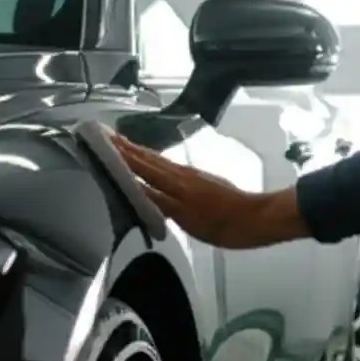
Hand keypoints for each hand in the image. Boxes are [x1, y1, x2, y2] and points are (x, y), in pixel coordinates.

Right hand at [111, 134, 311, 249]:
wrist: (257, 219)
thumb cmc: (224, 225)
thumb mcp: (188, 220)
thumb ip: (160, 203)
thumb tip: (135, 188)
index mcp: (175, 184)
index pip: (141, 166)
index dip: (121, 155)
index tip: (102, 141)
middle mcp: (180, 175)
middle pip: (148, 159)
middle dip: (126, 148)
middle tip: (105, 135)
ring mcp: (190, 176)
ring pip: (157, 161)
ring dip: (138, 152)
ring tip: (121, 144)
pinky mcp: (199, 180)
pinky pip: (168, 167)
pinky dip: (153, 162)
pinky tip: (151, 164)